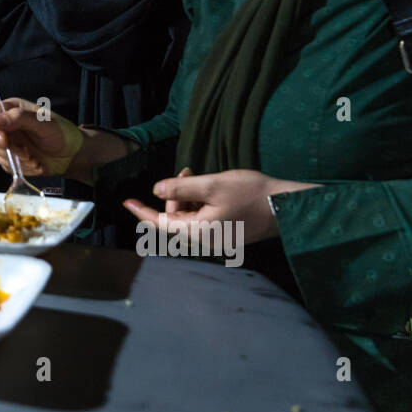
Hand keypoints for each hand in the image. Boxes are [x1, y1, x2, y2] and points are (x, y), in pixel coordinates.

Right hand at [0, 97, 83, 176]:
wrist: (72, 155)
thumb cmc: (62, 134)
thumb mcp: (44, 124)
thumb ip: (19, 118)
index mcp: (11, 110)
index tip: (4, 141)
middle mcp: (6, 125)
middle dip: (10, 150)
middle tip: (28, 154)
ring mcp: (8, 142)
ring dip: (18, 161)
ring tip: (36, 160)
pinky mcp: (12, 158)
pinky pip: (7, 166)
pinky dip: (22, 168)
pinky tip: (36, 164)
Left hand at [123, 168, 316, 243]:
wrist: (285, 206)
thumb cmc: (251, 193)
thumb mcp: (212, 184)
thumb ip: (181, 187)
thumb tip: (155, 189)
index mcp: (198, 231)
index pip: (160, 223)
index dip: (142, 211)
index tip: (126, 202)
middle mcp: (205, 241)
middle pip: (175, 218)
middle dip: (174, 194)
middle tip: (187, 169)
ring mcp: (217, 240)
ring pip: (188, 218)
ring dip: (187, 197)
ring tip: (199, 176)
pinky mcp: (226, 236)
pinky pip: (202, 221)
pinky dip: (200, 204)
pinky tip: (209, 189)